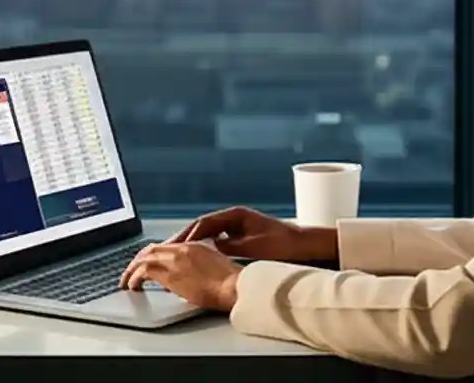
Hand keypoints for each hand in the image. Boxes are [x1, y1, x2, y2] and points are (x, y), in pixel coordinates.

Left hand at [118, 241, 242, 310]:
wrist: (235, 286)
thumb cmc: (230, 283)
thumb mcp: (211, 268)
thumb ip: (194, 268)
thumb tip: (179, 281)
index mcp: (192, 245)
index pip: (164, 246)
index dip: (150, 255)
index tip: (143, 264)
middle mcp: (181, 249)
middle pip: (150, 249)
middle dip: (137, 261)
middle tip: (130, 272)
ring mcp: (175, 259)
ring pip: (143, 259)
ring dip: (132, 271)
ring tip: (126, 282)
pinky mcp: (170, 273)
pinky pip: (144, 272)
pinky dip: (135, 278)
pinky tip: (133, 286)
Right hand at [167, 206, 337, 262]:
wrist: (306, 245)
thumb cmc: (285, 243)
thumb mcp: (256, 246)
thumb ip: (232, 245)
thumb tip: (211, 247)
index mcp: (236, 215)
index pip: (204, 222)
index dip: (188, 235)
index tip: (175, 246)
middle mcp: (234, 218)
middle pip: (202, 227)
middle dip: (184, 238)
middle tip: (167, 250)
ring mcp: (237, 227)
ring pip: (207, 234)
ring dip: (192, 243)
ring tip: (176, 255)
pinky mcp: (241, 237)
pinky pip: (216, 241)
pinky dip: (204, 248)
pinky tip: (197, 259)